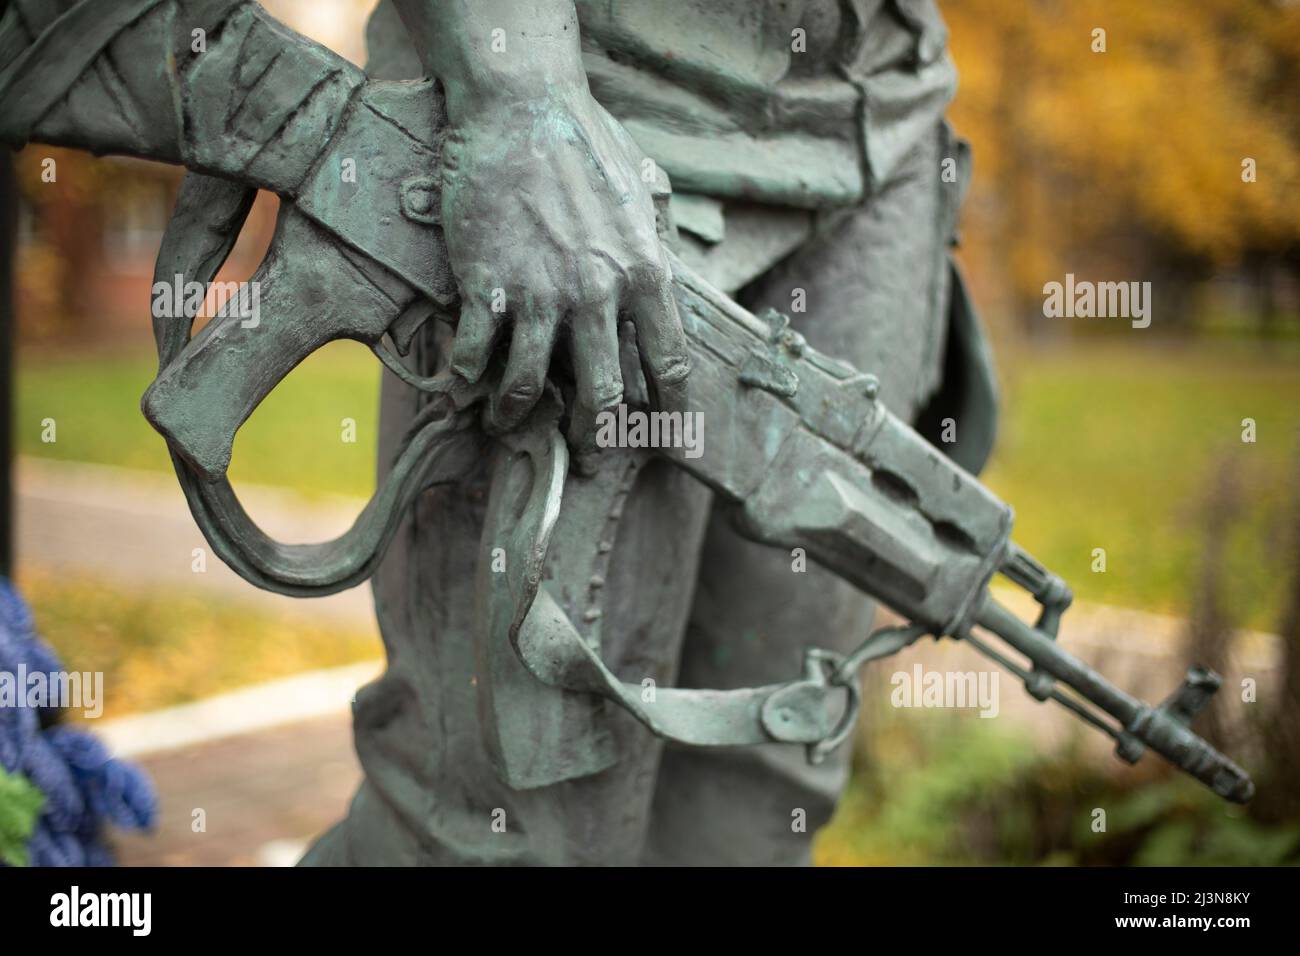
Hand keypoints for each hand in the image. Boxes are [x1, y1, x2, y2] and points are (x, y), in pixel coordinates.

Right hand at [439, 86, 688, 451]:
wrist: (520, 107)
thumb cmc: (586, 143)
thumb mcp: (643, 196)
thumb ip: (657, 250)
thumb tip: (669, 290)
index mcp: (647, 274)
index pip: (670, 366)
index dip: (670, 413)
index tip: (664, 437)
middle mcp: (598, 293)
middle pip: (604, 397)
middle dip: (595, 439)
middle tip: (586, 455)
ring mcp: (540, 293)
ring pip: (529, 388)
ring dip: (516, 416)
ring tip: (507, 424)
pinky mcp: (487, 285)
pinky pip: (477, 356)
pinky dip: (468, 379)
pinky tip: (465, 384)